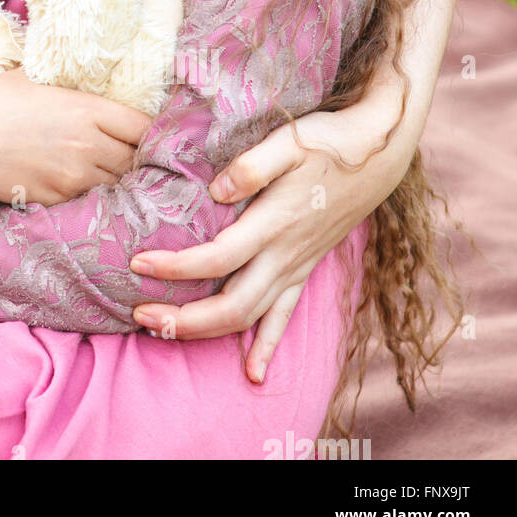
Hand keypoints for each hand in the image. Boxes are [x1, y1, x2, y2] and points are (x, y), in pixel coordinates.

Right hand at [0, 68, 150, 206]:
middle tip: (128, 151)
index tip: (143, 130)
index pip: (145, 126)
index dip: (150, 130)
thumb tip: (91, 70)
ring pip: (117, 184)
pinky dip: (90, 192)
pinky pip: (89, 199)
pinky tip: (76, 180)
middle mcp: (88, 145)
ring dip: (116, 177)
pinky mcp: (57, 199)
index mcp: (87, 110)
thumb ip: (70, 80)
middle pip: (136, 159)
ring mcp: (73, 176)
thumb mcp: (35, 76)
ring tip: (104, 167)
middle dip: (135, 156)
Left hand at [128, 104, 406, 380]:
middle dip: (184, 318)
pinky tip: (253, 375)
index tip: (137, 262)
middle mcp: (285, 254)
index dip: (176, 267)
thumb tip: (216, 190)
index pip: (217, 259)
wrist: (378, 154)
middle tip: (139, 315)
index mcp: (274, 223)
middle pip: (231, 305)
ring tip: (163, 334)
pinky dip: (265, 346)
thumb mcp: (289, 142)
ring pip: (251, 317)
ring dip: (207, 331)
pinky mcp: (304, 268)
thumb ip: (252, 166)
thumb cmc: (327, 142)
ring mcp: (296, 266)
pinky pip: (283, 316)